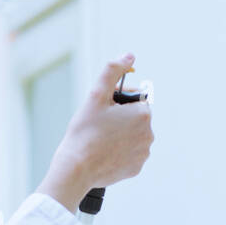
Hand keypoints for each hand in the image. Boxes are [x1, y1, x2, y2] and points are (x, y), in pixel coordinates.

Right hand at [38, 53, 153, 211]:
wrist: (76, 168)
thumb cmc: (84, 131)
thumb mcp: (96, 94)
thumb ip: (113, 70)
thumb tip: (129, 55)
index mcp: (143, 114)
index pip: (136, 99)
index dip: (119, 101)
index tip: (105, 108)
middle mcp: (149, 135)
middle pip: (136, 118)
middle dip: (122, 118)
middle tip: (100, 124)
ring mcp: (143, 154)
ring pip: (133, 136)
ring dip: (122, 134)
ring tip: (101, 139)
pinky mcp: (136, 168)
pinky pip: (130, 154)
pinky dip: (120, 152)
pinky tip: (105, 152)